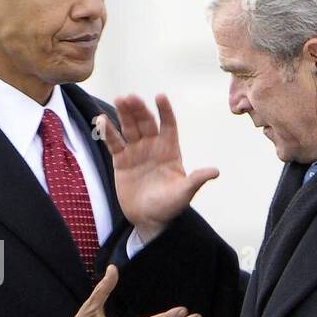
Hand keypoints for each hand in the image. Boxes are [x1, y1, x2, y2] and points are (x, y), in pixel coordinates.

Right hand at [97, 93, 218, 243]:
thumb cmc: (169, 206)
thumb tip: (215, 171)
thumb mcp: (184, 194)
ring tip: (119, 100)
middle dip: (139, 110)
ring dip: (124, 114)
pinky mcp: (121, 160)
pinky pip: (114, 143)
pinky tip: (102, 121)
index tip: (160, 97)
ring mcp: (136, 152)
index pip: (168, 125)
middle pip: (146, 122)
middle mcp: (153, 146)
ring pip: (129, 128)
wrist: (148, 219)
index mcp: (170, 150)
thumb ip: (196, 180)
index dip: (165, 111)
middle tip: (131, 98)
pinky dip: (108, 132)